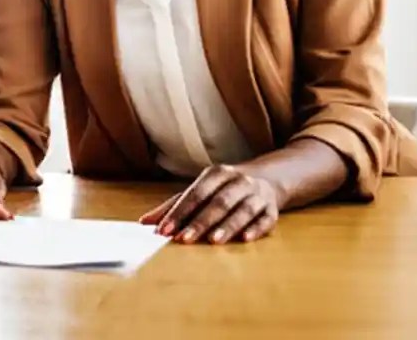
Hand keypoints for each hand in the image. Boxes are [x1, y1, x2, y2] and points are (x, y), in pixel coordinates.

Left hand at [140, 164, 284, 243]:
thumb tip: (144, 222)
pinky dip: (256, 229)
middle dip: (200, 221)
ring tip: (213, 241)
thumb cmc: (225, 188)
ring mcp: (257, 194)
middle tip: (184, 239)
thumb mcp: (201, 189)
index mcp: (217, 174)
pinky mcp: (272, 208)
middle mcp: (238, 181)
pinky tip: (245, 239)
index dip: (180, 211)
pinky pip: (265, 218)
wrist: (270, 178)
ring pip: (242, 209)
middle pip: (218, 202)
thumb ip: (174, 205)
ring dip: (228, 226)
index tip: (164, 230)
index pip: (196, 193)